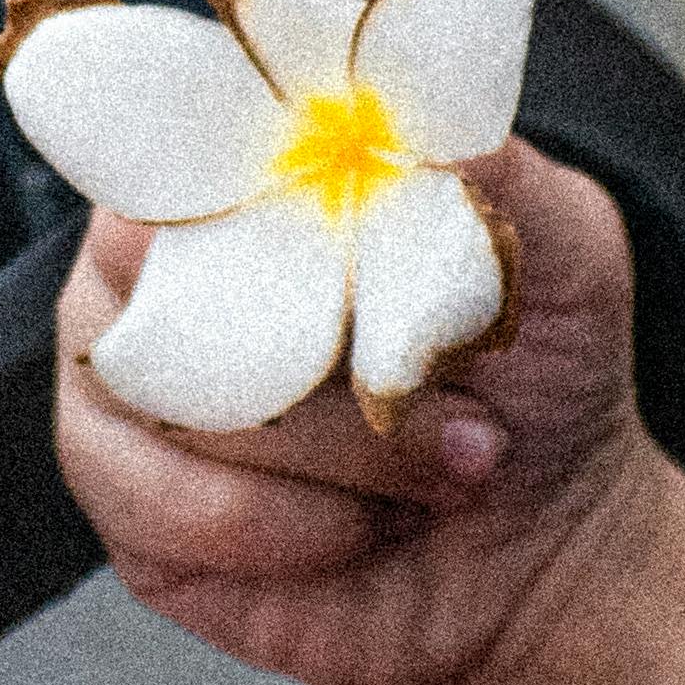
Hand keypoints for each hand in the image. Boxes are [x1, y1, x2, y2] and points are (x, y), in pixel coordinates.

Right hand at [50, 134, 668, 684]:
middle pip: (168, 273)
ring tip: (446, 469)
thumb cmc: (538, 380)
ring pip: (182, 400)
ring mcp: (121, 397)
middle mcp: (148, 277)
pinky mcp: (129, 513)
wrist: (541, 554)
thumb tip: (441, 129)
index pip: (172, 135)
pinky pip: (174, 506)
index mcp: (233, 181)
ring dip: (345, 454)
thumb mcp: (563, 256)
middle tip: (463, 400)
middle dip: (338, 351)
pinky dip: (294, 526)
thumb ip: (502, 175)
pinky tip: (360, 530)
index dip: (255, 188)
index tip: (349, 241)